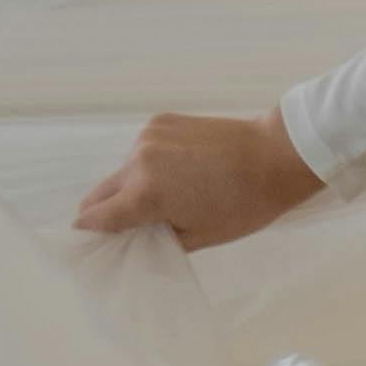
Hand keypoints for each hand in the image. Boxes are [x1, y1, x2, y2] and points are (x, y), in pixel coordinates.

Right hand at [73, 110, 322, 247]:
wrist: (275, 155)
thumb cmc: (244, 205)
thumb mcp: (198, 236)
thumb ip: (156, 237)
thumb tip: (132, 237)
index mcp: (146, 192)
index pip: (96, 217)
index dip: (91, 235)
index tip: (91, 245)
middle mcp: (139, 159)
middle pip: (100, 192)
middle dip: (105, 212)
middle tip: (125, 228)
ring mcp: (149, 135)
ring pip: (121, 170)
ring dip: (130, 186)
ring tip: (164, 198)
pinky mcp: (160, 121)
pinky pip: (141, 151)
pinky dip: (148, 165)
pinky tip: (177, 172)